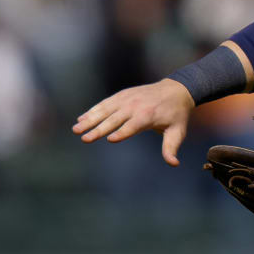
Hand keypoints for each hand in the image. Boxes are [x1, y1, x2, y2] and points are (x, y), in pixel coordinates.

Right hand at [72, 79, 194, 165]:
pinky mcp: (122, 95)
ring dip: (89, 119)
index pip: (132, 126)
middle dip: (98, 129)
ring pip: (105, 110)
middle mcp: (134, 105)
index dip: (121, 132)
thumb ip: (171, 148)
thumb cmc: (176, 115)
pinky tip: (81, 118)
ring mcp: (126, 99)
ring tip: (76, 129)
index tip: (109, 139)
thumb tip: (174, 164)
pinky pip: (105, 104)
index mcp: (148, 115)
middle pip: (113, 119)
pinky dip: (92, 110)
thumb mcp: (178, 132)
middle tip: (84, 138)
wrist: (176, 89)